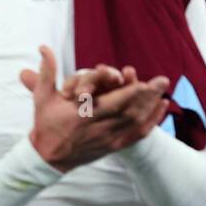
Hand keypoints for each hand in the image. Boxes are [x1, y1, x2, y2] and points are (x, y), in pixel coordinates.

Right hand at [20, 46, 168, 172]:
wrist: (49, 157)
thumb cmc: (46, 124)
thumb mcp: (42, 97)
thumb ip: (46, 72)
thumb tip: (44, 47)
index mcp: (82, 115)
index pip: (112, 103)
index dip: (131, 93)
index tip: (145, 82)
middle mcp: (98, 128)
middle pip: (130, 112)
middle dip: (148, 96)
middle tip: (162, 81)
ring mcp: (108, 139)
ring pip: (136, 122)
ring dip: (151, 106)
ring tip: (162, 91)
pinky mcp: (114, 146)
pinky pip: (138, 134)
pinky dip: (152, 121)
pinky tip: (160, 107)